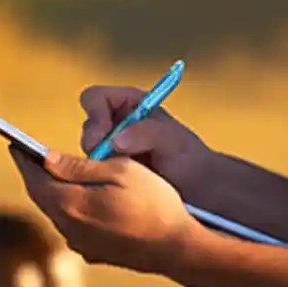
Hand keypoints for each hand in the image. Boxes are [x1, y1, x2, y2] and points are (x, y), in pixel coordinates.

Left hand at [8, 146, 200, 273]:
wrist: (178, 248)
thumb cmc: (154, 203)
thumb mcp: (119, 170)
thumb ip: (78, 165)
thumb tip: (46, 158)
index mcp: (71, 204)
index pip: (35, 178)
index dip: (24, 159)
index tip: (15, 144)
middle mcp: (69, 228)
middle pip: (42, 196)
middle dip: (37, 174)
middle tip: (33, 155)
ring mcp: (80, 243)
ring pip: (56, 211)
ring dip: (53, 191)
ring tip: (56, 172)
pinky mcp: (93, 252)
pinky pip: (71, 225)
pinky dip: (69, 207)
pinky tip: (81, 197)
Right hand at [79, 85, 214, 196]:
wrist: (199, 189)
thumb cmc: (190, 158)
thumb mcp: (171, 140)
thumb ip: (145, 133)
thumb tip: (115, 139)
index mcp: (129, 103)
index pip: (96, 97)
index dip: (95, 113)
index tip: (103, 136)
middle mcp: (116, 122)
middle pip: (88, 126)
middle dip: (94, 143)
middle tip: (108, 160)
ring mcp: (111, 147)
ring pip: (89, 151)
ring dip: (99, 162)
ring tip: (123, 172)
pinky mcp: (110, 170)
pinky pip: (94, 170)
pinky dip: (102, 176)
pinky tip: (120, 184)